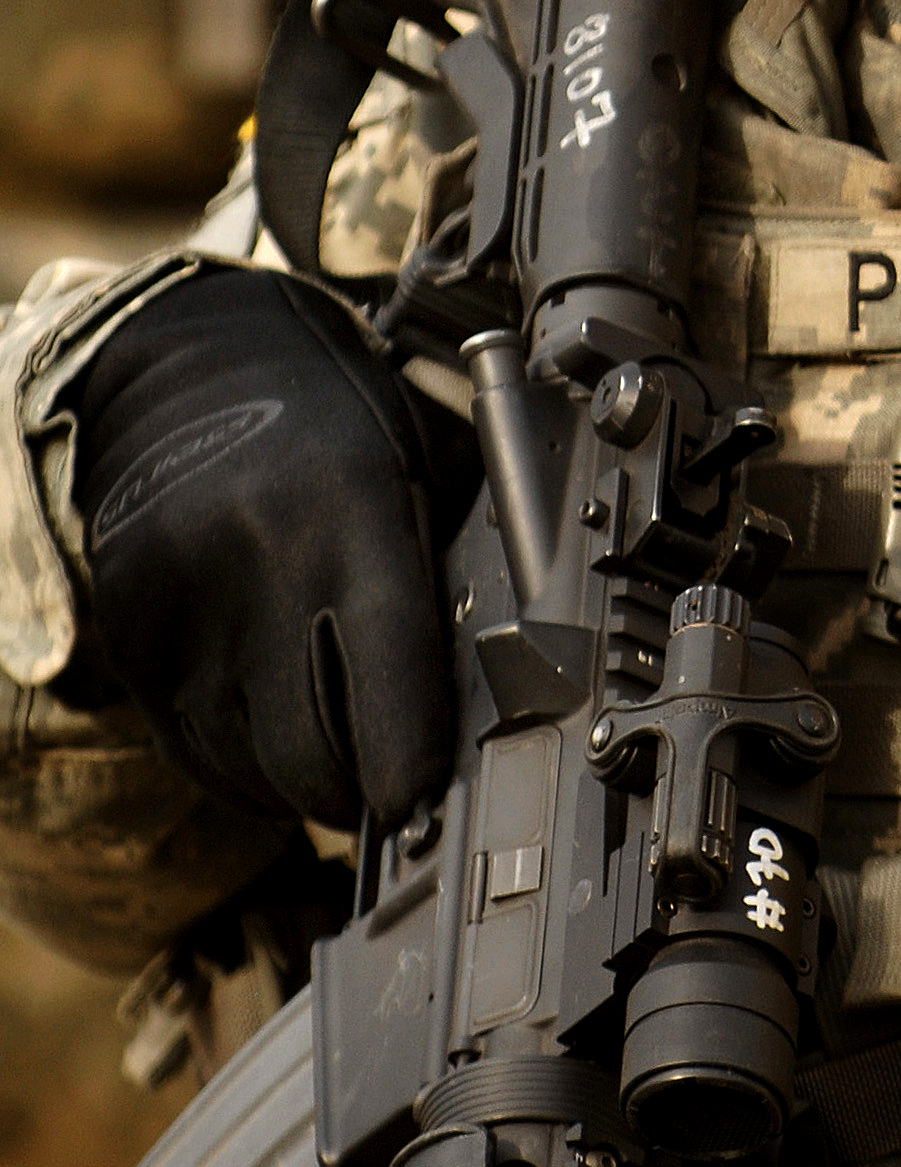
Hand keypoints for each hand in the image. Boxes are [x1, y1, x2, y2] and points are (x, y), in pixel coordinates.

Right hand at [72, 266, 455, 829]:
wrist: (188, 368)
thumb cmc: (327, 419)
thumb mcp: (412, 462)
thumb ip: (448, 564)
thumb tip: (502, 679)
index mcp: (350, 511)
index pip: (390, 669)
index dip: (411, 757)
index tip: (427, 799)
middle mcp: (258, 565)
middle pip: (313, 751)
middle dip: (361, 788)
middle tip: (391, 781)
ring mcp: (182, 608)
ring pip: (251, 770)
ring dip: (301, 786)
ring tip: (337, 753)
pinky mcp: (132, 637)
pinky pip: (192, 752)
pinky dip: (240, 766)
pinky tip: (273, 737)